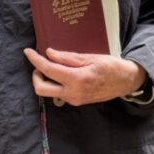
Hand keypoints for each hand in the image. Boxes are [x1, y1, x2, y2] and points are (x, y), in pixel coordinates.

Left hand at [24, 48, 146, 105]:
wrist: (126, 82)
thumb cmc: (111, 66)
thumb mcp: (90, 57)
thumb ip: (68, 58)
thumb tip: (49, 54)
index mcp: (77, 79)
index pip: (48, 70)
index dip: (35, 60)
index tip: (27, 52)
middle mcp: (73, 93)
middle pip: (41, 89)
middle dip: (36, 76)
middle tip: (41, 64)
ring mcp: (74, 100)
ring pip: (49, 92)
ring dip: (45, 80)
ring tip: (53, 67)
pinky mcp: (76, 102)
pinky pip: (58, 93)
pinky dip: (55, 83)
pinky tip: (62, 74)